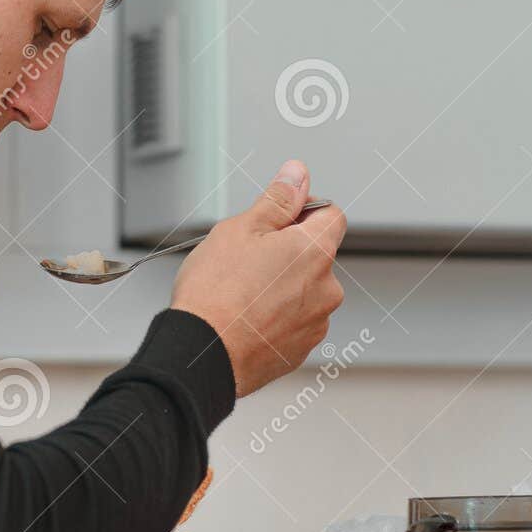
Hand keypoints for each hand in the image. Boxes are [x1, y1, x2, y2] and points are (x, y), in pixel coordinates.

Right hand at [170, 159, 345, 397]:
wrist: (201, 356)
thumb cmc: (215, 294)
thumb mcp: (241, 229)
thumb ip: (278, 200)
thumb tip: (298, 174)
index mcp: (316, 251)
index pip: (331, 214)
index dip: (303, 211)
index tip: (276, 221)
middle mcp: (326, 289)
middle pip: (315, 255)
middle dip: (288, 253)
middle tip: (246, 260)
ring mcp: (315, 323)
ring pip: (303, 290)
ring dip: (281, 287)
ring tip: (241, 294)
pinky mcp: (300, 351)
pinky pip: (292, 322)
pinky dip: (274, 317)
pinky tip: (245, 318)